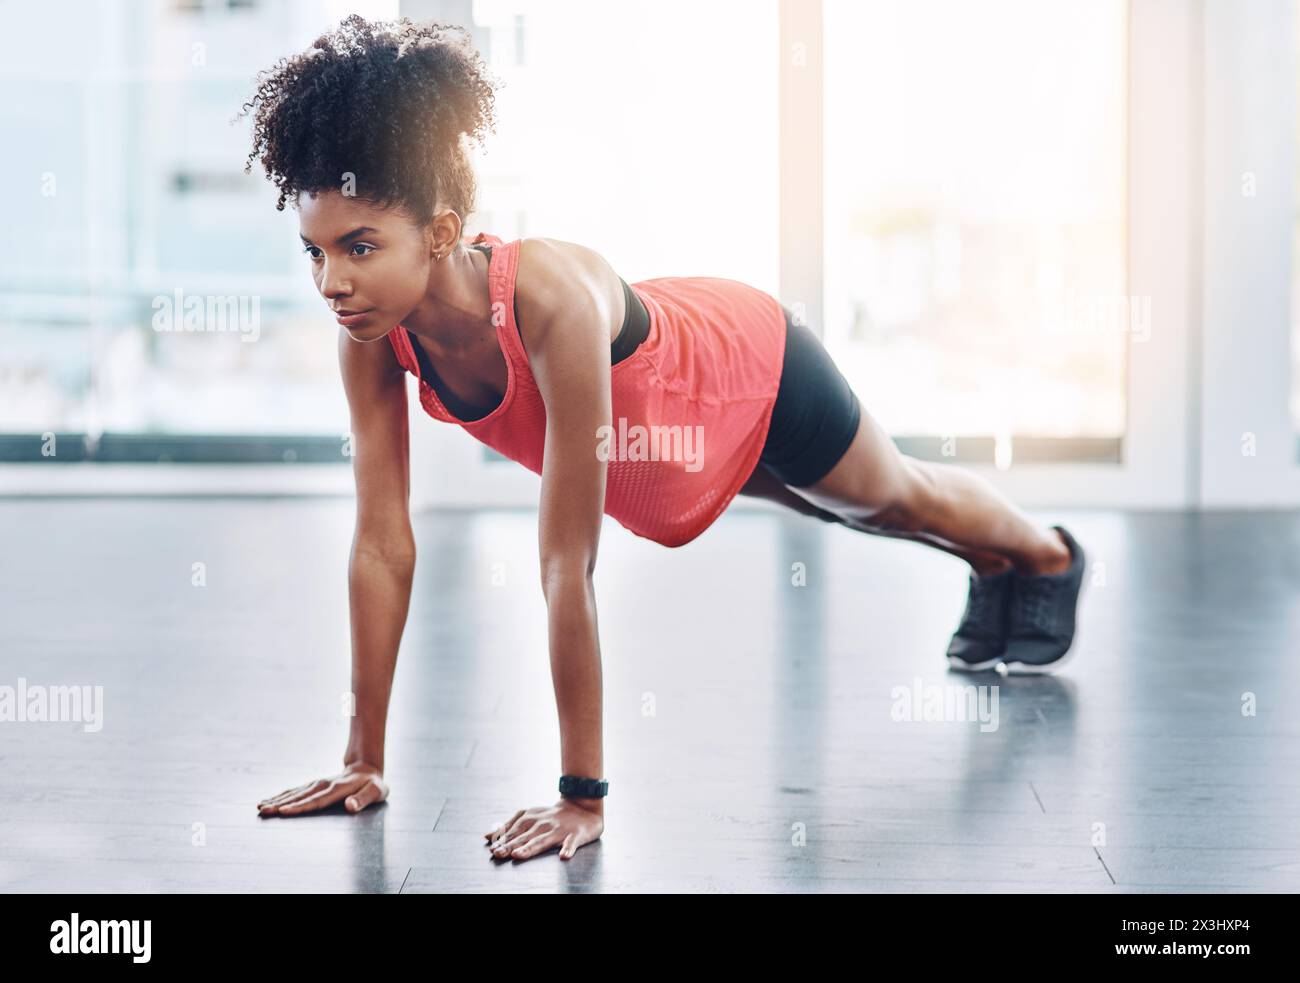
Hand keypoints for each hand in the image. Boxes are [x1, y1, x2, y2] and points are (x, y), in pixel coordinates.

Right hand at [257, 762, 387, 816]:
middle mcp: (324, 785)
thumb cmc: (373, 785)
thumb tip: (351, 806)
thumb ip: (364, 799)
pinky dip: (281, 796)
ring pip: (294, 793)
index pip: (316, 801)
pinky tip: (268, 801)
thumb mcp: (376, 792)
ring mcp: (317, 784)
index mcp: (338, 789)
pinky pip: (294, 791)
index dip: (300, 807)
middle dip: (280, 805)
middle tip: (263, 811)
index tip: (284, 812)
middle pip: (300, 797)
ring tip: (260, 807)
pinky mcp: (313, 785)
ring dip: (277, 800)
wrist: (367, 769)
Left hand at [484, 798, 603, 860]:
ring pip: (543, 840)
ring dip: (531, 848)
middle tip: (498, 854)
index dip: (503, 841)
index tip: (492, 849)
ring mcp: (559, 829)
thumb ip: (509, 827)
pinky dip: (568, 849)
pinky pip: (572, 843)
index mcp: (531, 819)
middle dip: (510, 846)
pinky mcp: (576, 835)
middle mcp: (543, 824)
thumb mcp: (529, 817)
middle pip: (525, 837)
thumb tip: (487, 837)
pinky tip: (564, 856)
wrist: (582, 807)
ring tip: (519, 855)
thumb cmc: (552, 816)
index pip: (514, 832)